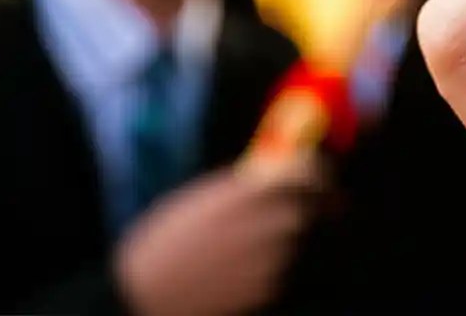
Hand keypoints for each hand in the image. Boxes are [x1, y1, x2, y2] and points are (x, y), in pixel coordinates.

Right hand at [114, 158, 324, 315]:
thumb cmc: (165, 242)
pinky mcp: (273, 287)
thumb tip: (274, 173)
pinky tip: (239, 268)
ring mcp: (278, 257)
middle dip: (313, 203)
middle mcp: (276, 221)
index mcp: (257, 191)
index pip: (310, 171)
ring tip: (247, 243)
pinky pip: (283, 267)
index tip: (318, 173)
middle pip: (316, 205)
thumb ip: (245, 184)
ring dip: (285, 234)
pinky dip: (271, 263)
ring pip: (297, 237)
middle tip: (305, 205)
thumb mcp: (203, 197)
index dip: (317, 170)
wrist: (147, 294)